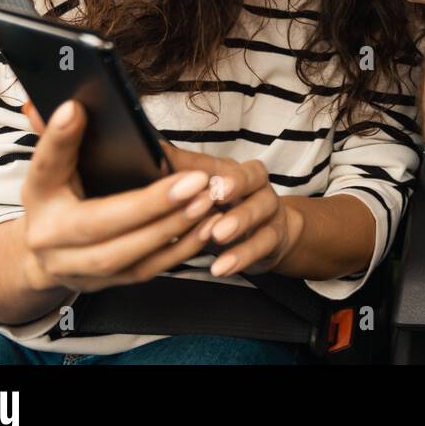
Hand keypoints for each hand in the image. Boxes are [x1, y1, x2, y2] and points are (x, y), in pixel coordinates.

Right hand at [18, 100, 219, 293]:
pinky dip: (180, 249)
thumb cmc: (61, 197)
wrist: (45, 257)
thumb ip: (63, 137)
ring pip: (126, 254)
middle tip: (196, 181)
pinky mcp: (104, 283)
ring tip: (208, 201)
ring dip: (172, 228)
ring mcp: (75, 267)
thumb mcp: (55, 167)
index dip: (58, 138)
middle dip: (150, 204)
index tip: (75, 109)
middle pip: (98, 223)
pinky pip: (146, 270)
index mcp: (38, 195)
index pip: (45, 164)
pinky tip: (207, 227)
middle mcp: (49, 236)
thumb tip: (69, 102)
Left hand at [161, 145, 302, 276]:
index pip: (218, 161)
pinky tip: (221, 266)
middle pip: (251, 176)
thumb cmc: (226, 212)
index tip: (181, 174)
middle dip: (233, 183)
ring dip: (239, 220)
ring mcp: (269, 209)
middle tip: (216, 192)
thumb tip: (149, 158)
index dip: (200, 166)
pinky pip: (263, 243)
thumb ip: (180, 180)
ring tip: (217, 234)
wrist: (270, 235)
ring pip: (260, 209)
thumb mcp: (204, 197)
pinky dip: (243, 255)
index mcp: (233, 170)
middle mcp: (256, 185)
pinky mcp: (275, 236)